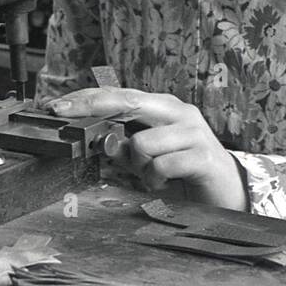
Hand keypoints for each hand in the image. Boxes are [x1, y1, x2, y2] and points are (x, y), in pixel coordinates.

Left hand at [43, 87, 248, 210]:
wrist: (228, 190)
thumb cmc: (184, 169)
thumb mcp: (148, 158)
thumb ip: (124, 148)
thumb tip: (99, 140)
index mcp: (162, 107)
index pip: (119, 95)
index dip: (86, 98)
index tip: (56, 105)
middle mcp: (178, 112)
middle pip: (128, 101)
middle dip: (92, 108)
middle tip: (64, 114)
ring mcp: (192, 132)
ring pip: (141, 142)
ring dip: (139, 166)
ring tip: (154, 175)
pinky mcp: (203, 155)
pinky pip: (161, 165)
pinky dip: (156, 179)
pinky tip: (165, 182)